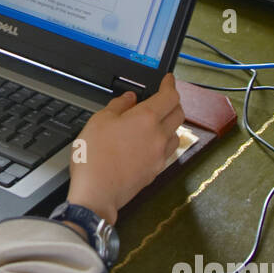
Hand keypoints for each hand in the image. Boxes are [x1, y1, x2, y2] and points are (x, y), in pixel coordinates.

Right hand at [66, 74, 184, 226]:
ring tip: (156, 122)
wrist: (97, 193)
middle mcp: (159, 136)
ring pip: (176, 134)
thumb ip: (118, 106)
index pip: (170, 96)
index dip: (171, 84)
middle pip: (179, 114)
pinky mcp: (156, 170)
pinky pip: (167, 151)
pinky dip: (163, 142)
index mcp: (146, 118)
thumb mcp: (98, 121)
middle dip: (173, 102)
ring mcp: (160, 155)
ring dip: (170, 124)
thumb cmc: (94, 157)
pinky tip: (150, 143)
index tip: (168, 79)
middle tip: (163, 98)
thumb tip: (130, 98)